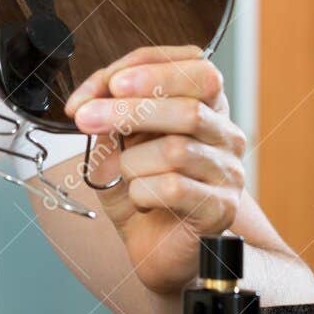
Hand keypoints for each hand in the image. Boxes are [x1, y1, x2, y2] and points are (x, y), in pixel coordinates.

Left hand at [63, 44, 246, 296]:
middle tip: (85, 117)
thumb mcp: (116, 142)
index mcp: (206, 104)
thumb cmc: (141, 190)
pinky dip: (142, 193)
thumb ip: (108, 113)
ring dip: (131, 162)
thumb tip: (90, 99)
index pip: (194, 64)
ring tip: (126, 177)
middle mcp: (224, 133)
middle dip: (127, 109)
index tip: (110, 82)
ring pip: (176, 149)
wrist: (155, 248)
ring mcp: (227, 171)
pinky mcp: (220, 208)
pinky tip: (141, 200)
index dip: (150, 68)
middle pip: (187, 106)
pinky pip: (174, 189)